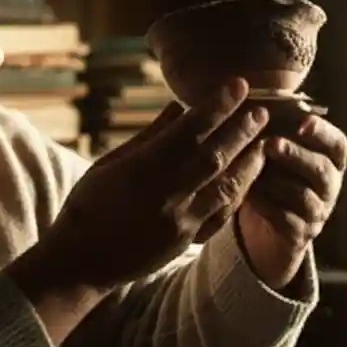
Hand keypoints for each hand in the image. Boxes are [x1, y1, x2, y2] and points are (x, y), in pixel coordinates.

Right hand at [7, 78, 268, 341]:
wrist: (81, 262)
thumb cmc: (88, 205)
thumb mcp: (109, 164)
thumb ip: (148, 136)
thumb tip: (178, 106)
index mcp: (142, 169)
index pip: (189, 130)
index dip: (217, 106)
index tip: (239, 85)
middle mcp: (164, 194)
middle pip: (214, 156)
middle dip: (241, 130)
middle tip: (262, 110)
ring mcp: (179, 221)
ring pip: (226, 187)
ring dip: (249, 162)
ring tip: (265, 142)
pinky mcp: (186, 242)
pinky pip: (221, 215)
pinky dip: (239, 194)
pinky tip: (249, 178)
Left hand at [236, 114, 346, 293]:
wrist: (265, 227)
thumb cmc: (270, 176)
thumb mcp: (273, 152)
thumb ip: (273, 130)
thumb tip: (256, 105)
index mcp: (329, 160)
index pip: (337, 144)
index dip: (322, 132)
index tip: (303, 121)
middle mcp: (329, 186)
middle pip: (321, 170)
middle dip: (296, 155)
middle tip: (272, 143)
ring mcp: (317, 212)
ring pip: (303, 197)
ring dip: (276, 182)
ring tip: (253, 171)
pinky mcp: (300, 235)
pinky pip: (287, 220)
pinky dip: (267, 206)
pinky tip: (249, 195)